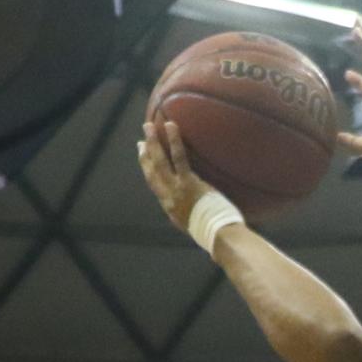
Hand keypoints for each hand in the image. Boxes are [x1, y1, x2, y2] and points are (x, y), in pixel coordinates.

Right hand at [138, 119, 217, 233]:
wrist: (218, 235)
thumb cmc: (213, 231)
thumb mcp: (194, 224)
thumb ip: (189, 212)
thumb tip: (192, 207)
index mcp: (169, 207)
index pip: (154, 183)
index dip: (147, 167)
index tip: (143, 154)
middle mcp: (168, 197)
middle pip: (152, 171)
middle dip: (146, 152)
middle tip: (143, 136)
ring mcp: (177, 189)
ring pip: (160, 162)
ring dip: (154, 142)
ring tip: (149, 125)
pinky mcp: (189, 182)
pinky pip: (179, 158)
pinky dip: (174, 141)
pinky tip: (171, 126)